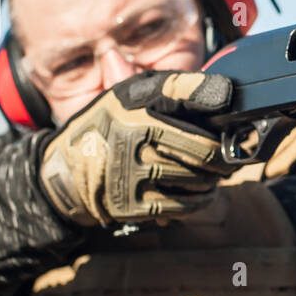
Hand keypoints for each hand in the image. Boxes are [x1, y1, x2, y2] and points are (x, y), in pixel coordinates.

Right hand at [36, 70, 235, 226]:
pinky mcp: (131, 204)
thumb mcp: (133, 95)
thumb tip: (224, 92)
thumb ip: (175, 89)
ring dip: (213, 181)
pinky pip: (182, 206)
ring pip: (197, 180)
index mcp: (136, 105)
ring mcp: (132, 173)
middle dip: (224, 157)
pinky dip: (199, 201)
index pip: (186, 93)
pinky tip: (201, 194)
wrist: (66, 169)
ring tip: (214, 177)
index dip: (215, 97)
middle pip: (204, 150)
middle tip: (229, 160)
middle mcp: (134, 137)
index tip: (230, 110)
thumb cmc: (110, 127)